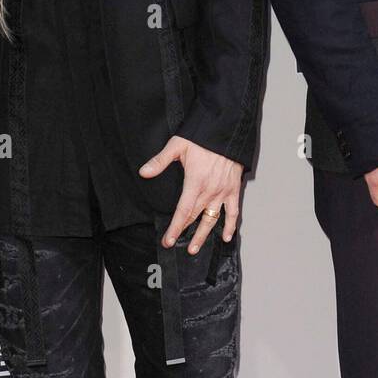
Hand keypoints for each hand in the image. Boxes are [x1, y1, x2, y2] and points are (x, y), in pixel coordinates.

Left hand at [140, 136, 244, 253]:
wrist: (227, 129)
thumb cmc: (203, 137)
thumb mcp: (178, 145)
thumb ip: (160, 161)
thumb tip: (144, 172)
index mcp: (195, 181)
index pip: (183, 211)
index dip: (175, 227)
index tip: (168, 240)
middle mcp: (210, 190)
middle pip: (195, 217)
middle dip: (184, 232)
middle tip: (176, 244)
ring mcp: (223, 191)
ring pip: (212, 219)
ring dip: (203, 235)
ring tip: (194, 248)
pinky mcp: (233, 189)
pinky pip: (234, 211)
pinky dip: (231, 225)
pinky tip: (227, 236)